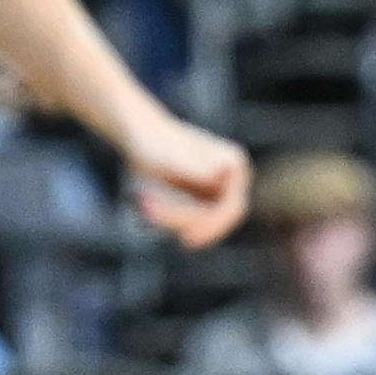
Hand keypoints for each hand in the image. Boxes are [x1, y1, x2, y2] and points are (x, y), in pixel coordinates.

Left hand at [117, 107, 251, 246]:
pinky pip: (188, 220)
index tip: (186, 240)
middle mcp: (232, 178)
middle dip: (183, 221)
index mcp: (234, 164)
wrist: (141, 134)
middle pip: (215, 218)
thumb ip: (192, 167)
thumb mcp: (169, 156)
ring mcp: (218, 190)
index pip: (232, 208)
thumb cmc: (155, 142)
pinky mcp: (201, 200)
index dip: (213, 228)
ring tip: (142, 203)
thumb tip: (216, 178)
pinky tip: (145, 205)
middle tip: (149, 213)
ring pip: (199, 223)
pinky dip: (167, 217)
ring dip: (170, 219)